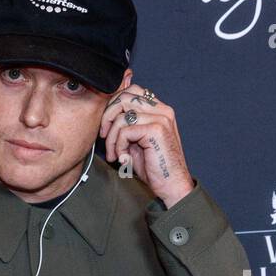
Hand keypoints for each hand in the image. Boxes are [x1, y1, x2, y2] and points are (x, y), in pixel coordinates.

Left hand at [99, 81, 193, 208]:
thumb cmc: (153, 166)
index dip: (113, 105)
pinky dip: (118, 147)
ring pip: (121, 117)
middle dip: (107, 118)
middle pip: (123, 98)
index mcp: (159, 109)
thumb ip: (126, 125)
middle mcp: (162, 109)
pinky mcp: (156, 130)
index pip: (131, 90)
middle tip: (104, 138)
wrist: (171, 185)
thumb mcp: (136, 141)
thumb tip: (106, 114)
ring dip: (111, 139)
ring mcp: (161, 118)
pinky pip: (124, 131)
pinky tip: (124, 159)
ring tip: (116, 155)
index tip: (107, 127)